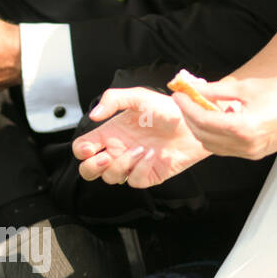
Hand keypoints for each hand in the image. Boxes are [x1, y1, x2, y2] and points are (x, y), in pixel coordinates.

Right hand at [73, 88, 212, 187]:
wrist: (194, 123)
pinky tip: (152, 155)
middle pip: (89, 171)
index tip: (92, 147)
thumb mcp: (139, 97)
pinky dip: (141, 168)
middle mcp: (118, 150)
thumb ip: (114, 99)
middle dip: (91, 167)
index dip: (82, 152)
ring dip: (123, 164)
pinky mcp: (148, 175)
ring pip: (111, 177)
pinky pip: (134, 181)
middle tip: (105, 156)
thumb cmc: (168, 109)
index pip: (83, 148)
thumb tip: (94, 114)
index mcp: (111, 133)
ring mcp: (132, 165)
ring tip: (141, 148)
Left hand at [169, 73, 276, 160]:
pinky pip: (225, 148)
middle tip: (185, 100)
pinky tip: (217, 118)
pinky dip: (215, 134)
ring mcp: (250, 153)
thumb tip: (195, 89)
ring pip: (212, 145)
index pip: (203, 120)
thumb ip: (218, 91)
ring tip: (198, 108)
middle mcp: (245, 146)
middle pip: (203, 135)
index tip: (178, 95)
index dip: (186, 107)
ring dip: (201, 128)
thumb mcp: (249, 86)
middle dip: (189, 117)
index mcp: (244, 128)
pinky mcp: (254, 154)